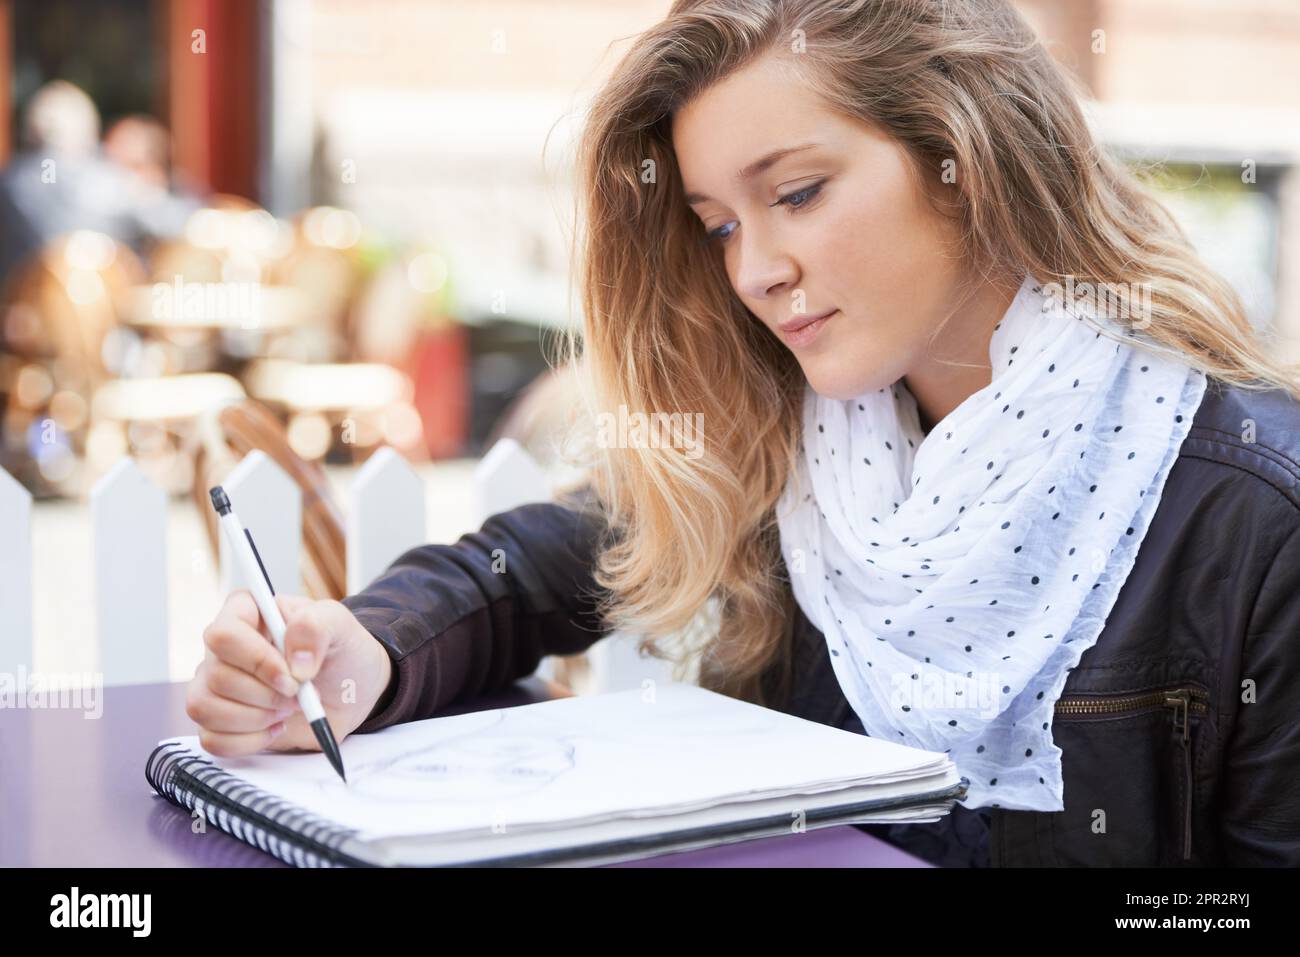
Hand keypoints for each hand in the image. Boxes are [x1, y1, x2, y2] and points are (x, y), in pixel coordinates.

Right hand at [186, 590, 393, 757]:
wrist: (352, 689)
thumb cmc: (340, 648)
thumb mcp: (339, 625)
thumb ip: (316, 627)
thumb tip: (295, 664)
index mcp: (246, 613)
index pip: (224, 634)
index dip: (255, 660)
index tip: (293, 677)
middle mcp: (224, 648)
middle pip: (216, 675)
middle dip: (266, 695)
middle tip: (300, 695)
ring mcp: (217, 685)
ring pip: (203, 708)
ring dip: (255, 718)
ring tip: (289, 710)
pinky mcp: (222, 720)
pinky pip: (211, 739)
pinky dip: (249, 741)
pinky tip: (277, 727)